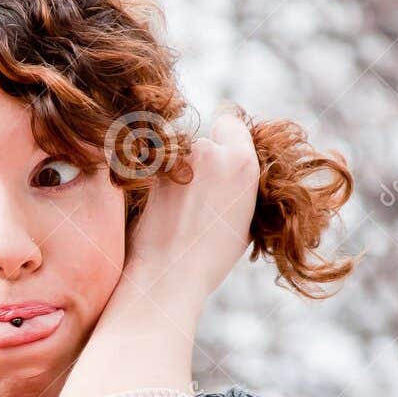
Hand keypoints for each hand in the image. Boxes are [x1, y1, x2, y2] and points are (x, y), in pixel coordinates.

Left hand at [122, 104, 258, 306]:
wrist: (171, 273)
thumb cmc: (211, 256)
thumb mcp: (245, 219)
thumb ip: (240, 186)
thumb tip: (233, 175)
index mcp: (244, 163)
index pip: (230, 123)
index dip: (224, 138)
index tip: (219, 157)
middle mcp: (213, 152)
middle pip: (204, 140)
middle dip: (201, 160)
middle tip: (197, 194)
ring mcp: (180, 159)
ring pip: (179, 152)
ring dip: (179, 169)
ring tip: (178, 206)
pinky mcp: (152, 170)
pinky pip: (158, 164)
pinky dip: (158, 178)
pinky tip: (160, 205)